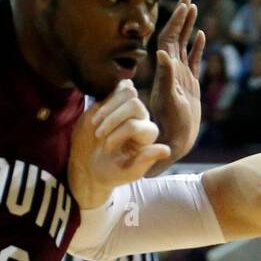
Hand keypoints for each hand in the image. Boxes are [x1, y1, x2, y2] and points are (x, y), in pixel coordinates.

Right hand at [68, 80, 169, 208]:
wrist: (93, 165)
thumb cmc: (114, 172)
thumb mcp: (130, 172)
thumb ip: (146, 160)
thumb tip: (166, 150)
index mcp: (147, 136)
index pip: (137, 124)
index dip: (119, 133)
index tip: (108, 147)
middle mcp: (141, 119)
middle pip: (135, 104)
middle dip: (113, 119)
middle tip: (99, 135)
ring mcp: (128, 109)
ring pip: (128, 91)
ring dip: (108, 107)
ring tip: (96, 124)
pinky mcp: (114, 101)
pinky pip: (117, 87)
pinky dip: (107, 95)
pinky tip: (98, 111)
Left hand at [149, 0, 204, 169]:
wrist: (173, 141)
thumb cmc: (170, 124)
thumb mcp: (169, 100)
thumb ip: (166, 77)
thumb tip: (162, 52)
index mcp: (166, 69)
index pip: (169, 38)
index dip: (175, 21)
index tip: (183, 4)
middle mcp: (172, 69)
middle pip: (176, 36)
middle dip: (181, 16)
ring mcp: (181, 76)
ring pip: (185, 45)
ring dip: (188, 26)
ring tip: (193, 7)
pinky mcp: (190, 85)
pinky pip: (193, 61)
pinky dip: (197, 47)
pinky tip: (200, 35)